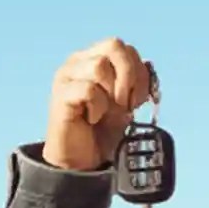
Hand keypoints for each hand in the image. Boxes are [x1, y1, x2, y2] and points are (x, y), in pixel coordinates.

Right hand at [42, 38, 152, 170]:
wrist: (82, 161)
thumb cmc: (102, 130)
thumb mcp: (126, 103)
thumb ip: (135, 82)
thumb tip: (147, 68)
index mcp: (93, 58)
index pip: (124, 47)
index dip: (138, 72)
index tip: (137, 100)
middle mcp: (78, 62)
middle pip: (114, 46)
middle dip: (129, 77)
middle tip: (126, 104)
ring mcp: (66, 77)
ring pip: (100, 66)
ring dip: (112, 93)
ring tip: (107, 112)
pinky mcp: (60, 96)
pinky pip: (89, 90)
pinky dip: (98, 107)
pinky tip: (92, 118)